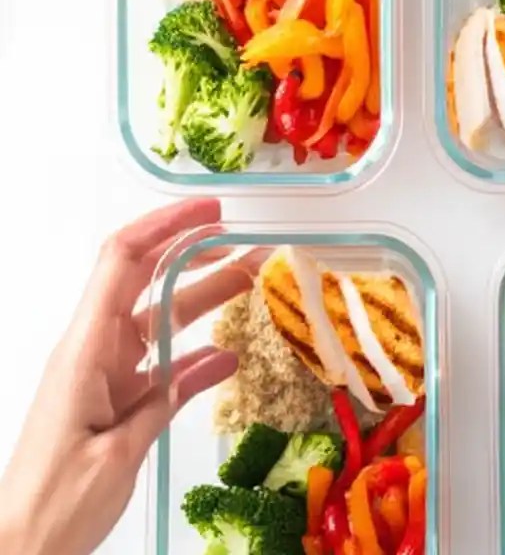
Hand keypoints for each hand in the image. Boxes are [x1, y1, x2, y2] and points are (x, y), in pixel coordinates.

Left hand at [0, 199, 257, 554]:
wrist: (20, 545)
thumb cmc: (55, 504)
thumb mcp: (119, 453)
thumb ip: (165, 400)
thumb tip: (218, 359)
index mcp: (85, 352)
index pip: (122, 264)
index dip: (164, 226)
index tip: (211, 211)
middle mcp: (91, 352)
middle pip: (145, 281)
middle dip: (194, 252)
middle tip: (249, 242)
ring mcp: (102, 373)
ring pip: (158, 318)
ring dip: (202, 295)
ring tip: (252, 279)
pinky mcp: (112, 398)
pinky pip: (158, 360)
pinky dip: (194, 349)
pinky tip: (228, 350)